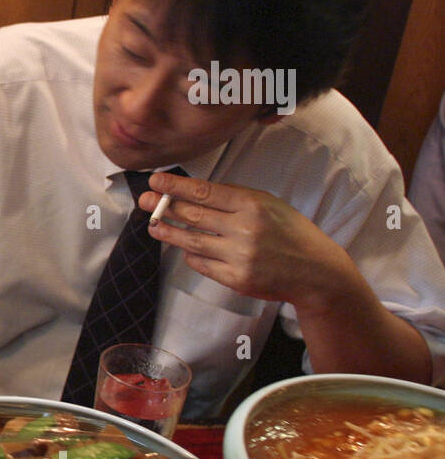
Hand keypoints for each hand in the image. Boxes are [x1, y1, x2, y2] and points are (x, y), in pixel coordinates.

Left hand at [140, 171, 360, 312]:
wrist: (315, 272)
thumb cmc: (289, 232)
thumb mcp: (268, 204)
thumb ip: (233, 199)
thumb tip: (192, 193)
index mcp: (253, 204)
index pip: (204, 192)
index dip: (175, 186)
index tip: (155, 180)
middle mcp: (244, 229)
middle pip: (193, 215)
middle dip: (163, 206)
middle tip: (144, 200)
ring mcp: (239, 256)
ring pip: (191, 241)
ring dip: (168, 232)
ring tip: (153, 225)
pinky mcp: (236, 279)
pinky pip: (202, 263)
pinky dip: (191, 254)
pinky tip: (184, 247)